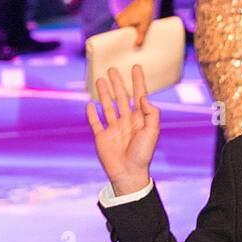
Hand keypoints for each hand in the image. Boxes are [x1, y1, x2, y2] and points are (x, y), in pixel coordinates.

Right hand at [86, 63, 159, 195]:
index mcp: (140, 121)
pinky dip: (92, 114)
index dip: (138, 82)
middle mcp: (127, 123)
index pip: (139, 96)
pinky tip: (89, 104)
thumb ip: (151, 113)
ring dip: (104, 93)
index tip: (136, 67)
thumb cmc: (142, 155)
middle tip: (113, 69)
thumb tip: (143, 97)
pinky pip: (96, 123)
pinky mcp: (102, 138)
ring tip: (100, 79)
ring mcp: (114, 130)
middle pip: (122, 98)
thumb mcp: (151, 132)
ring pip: (108, 107)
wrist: (128, 174)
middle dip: (118, 83)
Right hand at [114, 0, 154, 48]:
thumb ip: (139, 39)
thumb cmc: (145, 12)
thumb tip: (135, 48)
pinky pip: (127, 24)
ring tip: (137, 37)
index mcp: (121, 23)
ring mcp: (121, 16)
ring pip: (126, 29)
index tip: (131, 48)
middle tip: (136, 44)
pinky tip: (137, 30)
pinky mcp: (125, 14)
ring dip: (131, 33)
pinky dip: (132, 28)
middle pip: (123, 33)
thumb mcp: (144, 28)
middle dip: (130, 38)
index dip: (127, 43)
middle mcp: (119, 19)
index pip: (121, 37)